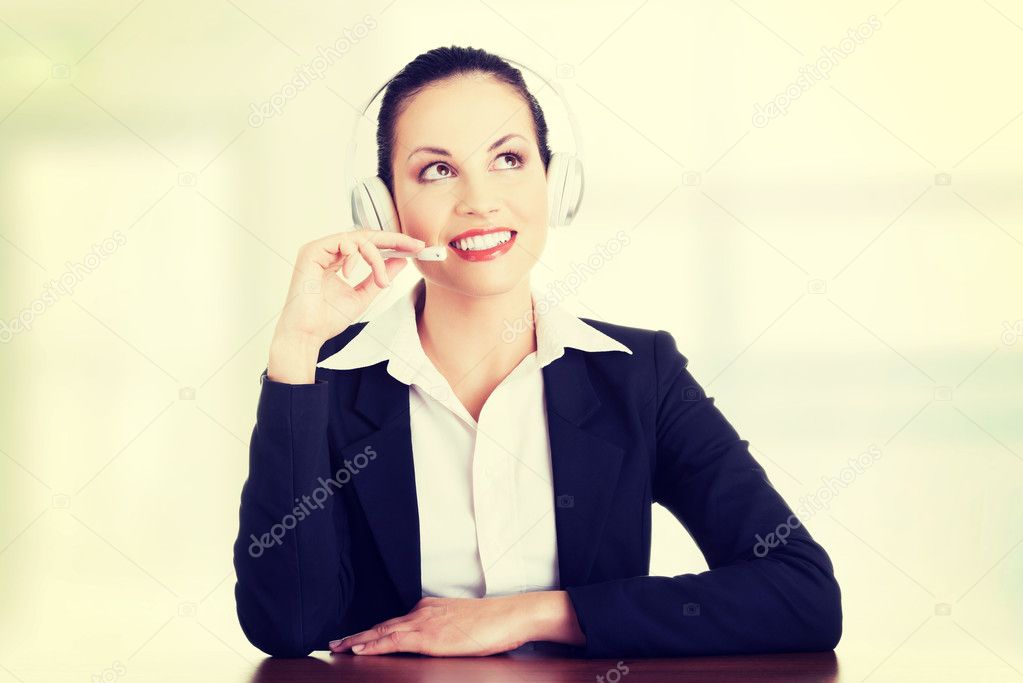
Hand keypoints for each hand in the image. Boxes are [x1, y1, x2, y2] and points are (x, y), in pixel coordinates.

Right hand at [273, 228, 425, 346]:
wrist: (308, 334)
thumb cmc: (327, 319)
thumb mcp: (363, 295)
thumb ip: (379, 277)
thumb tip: (400, 261)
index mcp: (337, 260)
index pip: (369, 245)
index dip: (393, 244)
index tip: (414, 249)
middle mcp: (328, 252)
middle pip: (366, 236)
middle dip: (394, 240)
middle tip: (414, 246)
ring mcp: (319, 250)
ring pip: (359, 238)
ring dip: (376, 258)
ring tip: (381, 281)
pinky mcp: (312, 251)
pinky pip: (343, 241)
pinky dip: (355, 256)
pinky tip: (350, 274)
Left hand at [328, 595, 534, 656]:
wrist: (512, 615)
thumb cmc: (495, 623)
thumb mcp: (464, 626)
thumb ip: (445, 631)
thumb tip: (439, 642)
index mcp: (430, 609)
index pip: (394, 622)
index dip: (373, 631)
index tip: (355, 638)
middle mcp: (423, 612)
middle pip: (382, 625)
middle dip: (357, 635)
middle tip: (335, 643)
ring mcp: (425, 623)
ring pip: (382, 631)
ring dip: (358, 640)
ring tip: (338, 647)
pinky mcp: (430, 636)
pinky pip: (394, 641)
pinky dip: (373, 644)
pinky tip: (359, 649)